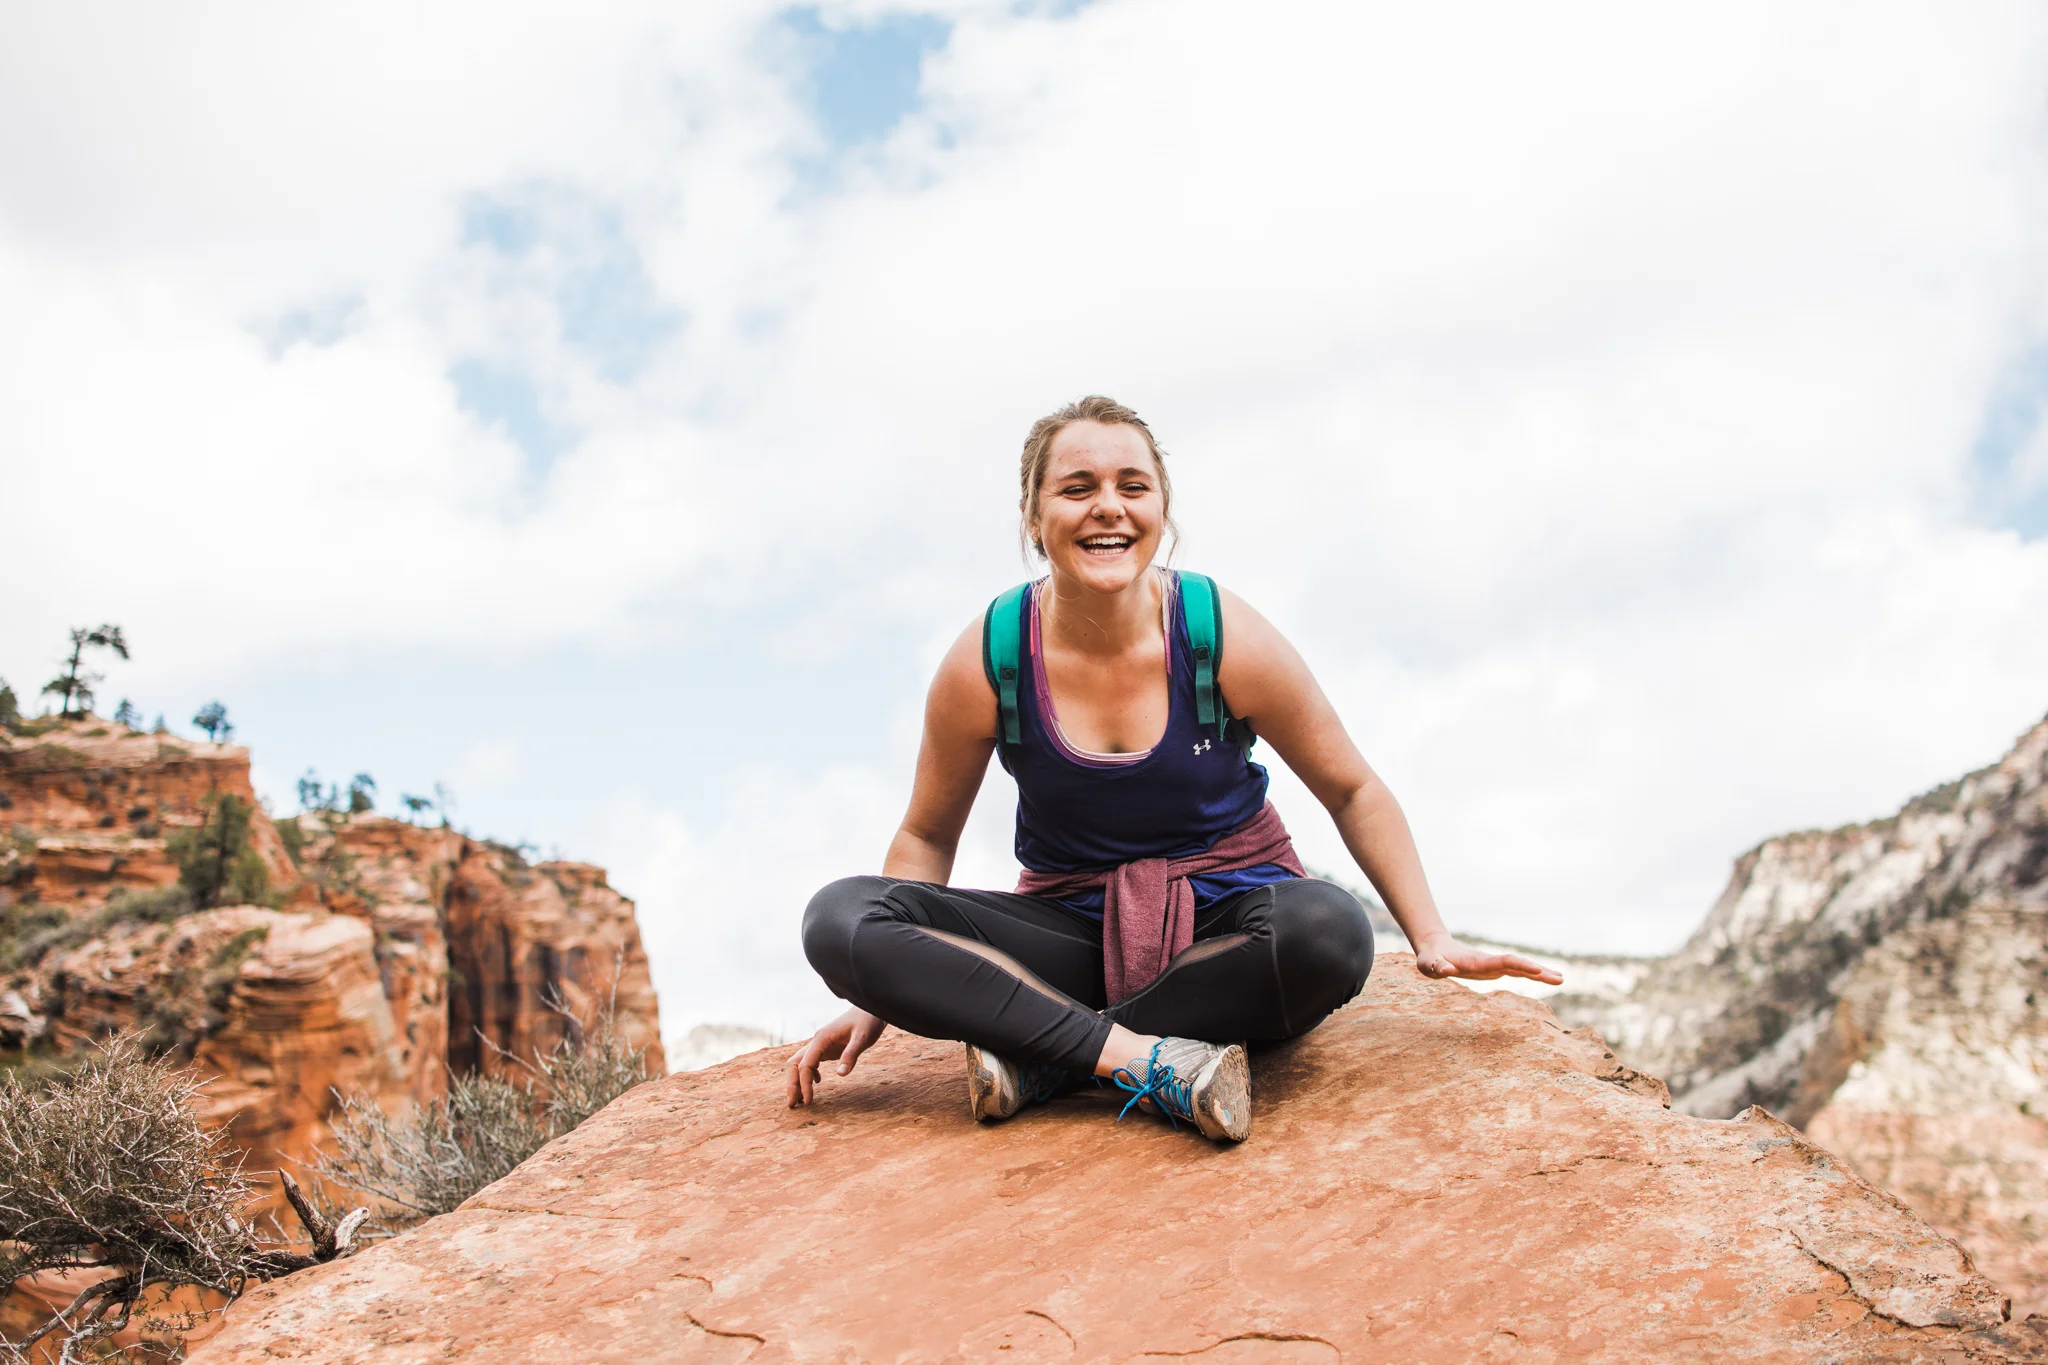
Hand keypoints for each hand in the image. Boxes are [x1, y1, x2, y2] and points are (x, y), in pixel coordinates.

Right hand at [786, 1007, 886, 1106]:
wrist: (870, 1010)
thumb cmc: (867, 1022)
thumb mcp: (862, 1038)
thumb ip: (850, 1055)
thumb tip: (840, 1075)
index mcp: (821, 1039)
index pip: (805, 1065)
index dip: (804, 1084)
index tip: (808, 1101)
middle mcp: (817, 1041)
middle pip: (795, 1064)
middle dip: (792, 1084)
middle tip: (794, 1105)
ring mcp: (820, 1044)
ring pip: (800, 1063)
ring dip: (797, 1080)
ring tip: (799, 1099)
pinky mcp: (826, 1047)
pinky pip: (810, 1061)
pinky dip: (808, 1074)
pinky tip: (817, 1083)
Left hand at [1413, 931, 1563, 986]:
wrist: (1435, 948)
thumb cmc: (1430, 959)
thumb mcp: (1429, 965)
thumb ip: (1437, 967)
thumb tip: (1447, 970)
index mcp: (1478, 962)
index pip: (1504, 962)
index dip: (1520, 965)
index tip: (1537, 970)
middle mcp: (1490, 962)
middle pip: (1519, 964)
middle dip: (1538, 971)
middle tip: (1560, 978)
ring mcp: (1495, 965)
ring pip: (1521, 968)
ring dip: (1540, 973)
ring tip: (1561, 978)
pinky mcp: (1495, 970)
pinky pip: (1518, 972)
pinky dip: (1533, 975)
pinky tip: (1548, 977)